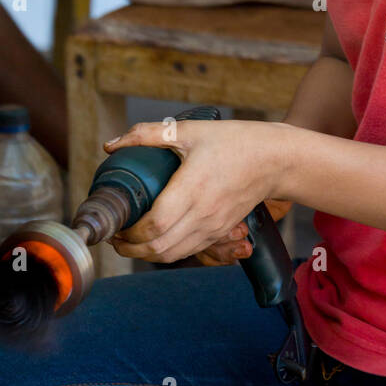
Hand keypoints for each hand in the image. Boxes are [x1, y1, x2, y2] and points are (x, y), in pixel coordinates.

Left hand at [102, 118, 291, 264]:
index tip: (115, 226)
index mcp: (192, 188)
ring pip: (173, 255)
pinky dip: (168, 252)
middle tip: (114, 239)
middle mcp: (203, 214)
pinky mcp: (221, 231)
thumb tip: (111, 145)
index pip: (153, 225)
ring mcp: (213, 227)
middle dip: (130, 249)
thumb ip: (149, 135)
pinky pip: (190, 251)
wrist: (274, 159)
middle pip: (159, 248)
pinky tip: (158, 240)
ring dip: (147, 255)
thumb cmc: (233, 141)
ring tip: (130, 243)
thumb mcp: (190, 130)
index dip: (129, 233)